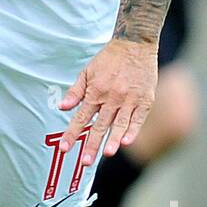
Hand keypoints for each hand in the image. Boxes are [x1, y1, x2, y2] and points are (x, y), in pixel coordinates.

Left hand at [58, 38, 157, 165]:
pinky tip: (126, 142)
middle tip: (85, 161)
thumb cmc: (109, 59)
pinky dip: (133, 130)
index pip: (81, 117)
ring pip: (119, 123)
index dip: (72, 134)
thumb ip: (75, 91)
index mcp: (95, 91)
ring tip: (106, 153)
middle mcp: (111, 97)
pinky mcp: (145, 100)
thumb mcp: (87, 71)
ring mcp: (129, 99)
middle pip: (99, 125)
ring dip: (112, 140)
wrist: (135, 44)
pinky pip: (138, 118)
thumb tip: (62, 107)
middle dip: (91, 144)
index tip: (65, 148)